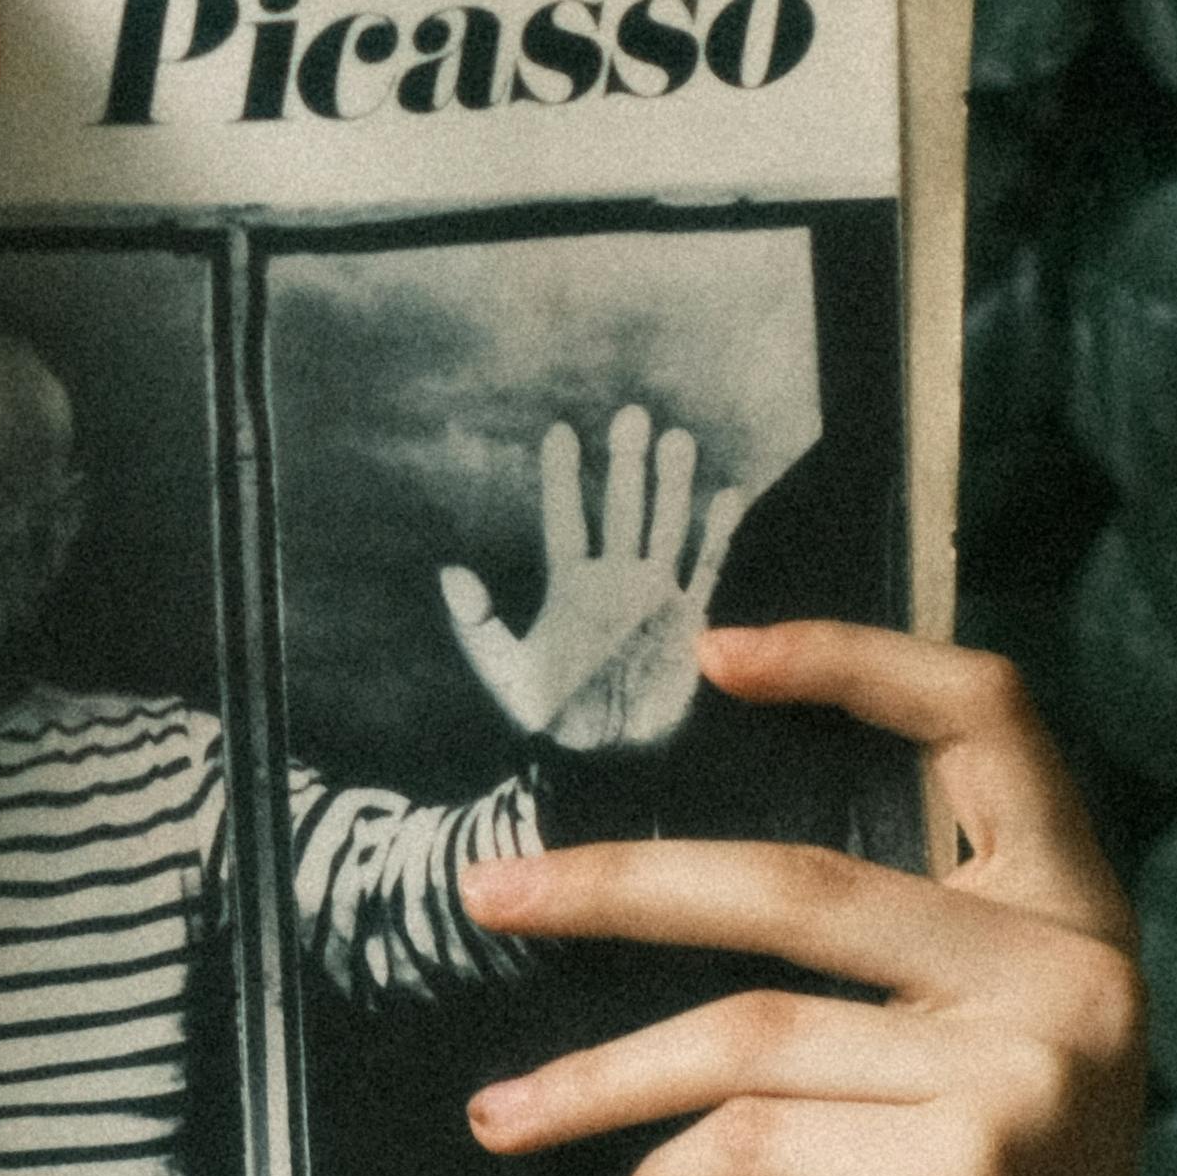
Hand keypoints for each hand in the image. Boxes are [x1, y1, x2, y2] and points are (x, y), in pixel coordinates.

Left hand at [440, 404, 753, 755]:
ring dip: (671, 487)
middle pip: (621, 510)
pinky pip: (706, 568)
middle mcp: (614, 581)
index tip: (560, 430)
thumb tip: (450, 574)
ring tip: (677, 438)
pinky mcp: (689, 621)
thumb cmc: (551, 717)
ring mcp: (653, 597)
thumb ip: (476, 624)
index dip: (562, 478)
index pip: (565, 519)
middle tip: (631, 414)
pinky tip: (726, 494)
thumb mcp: (503, 672)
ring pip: (665, 527)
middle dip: (625, 465)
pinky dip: (716, 534)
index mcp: (569, 587)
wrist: (606, 761)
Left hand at [461, 626, 1141, 1175]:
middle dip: (618, 884)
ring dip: (597, 1075)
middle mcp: (1074, 974)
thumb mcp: (970, 1059)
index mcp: (1079, 915)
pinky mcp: (963, 1169)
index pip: (992, 720)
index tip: (715, 652)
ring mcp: (1027, 1071)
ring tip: (501, 1111)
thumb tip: (672, 854)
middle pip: (802, 882)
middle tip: (484, 892)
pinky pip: (751, 1139)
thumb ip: (899, 950)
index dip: (857, 660)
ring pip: (747, 1030)